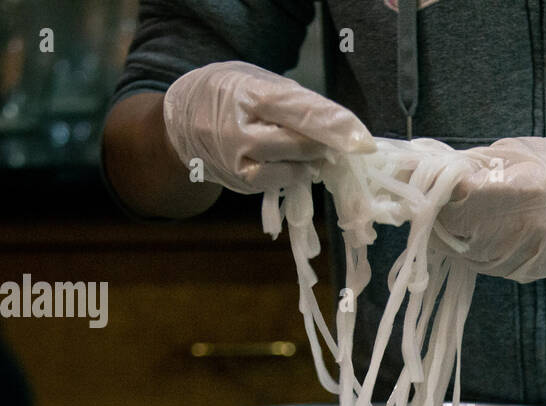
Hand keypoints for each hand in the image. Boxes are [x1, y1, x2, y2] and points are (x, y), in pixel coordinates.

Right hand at [162, 61, 374, 194]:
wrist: (181, 124)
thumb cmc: (228, 95)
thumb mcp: (256, 81)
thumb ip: (295, 100)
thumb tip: (338, 126)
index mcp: (246, 95)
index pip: (299, 111)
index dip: (335, 126)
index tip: (364, 141)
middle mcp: (240, 133)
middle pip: (299, 145)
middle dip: (326, 145)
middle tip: (344, 142)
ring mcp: (240, 164)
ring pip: (294, 171)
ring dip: (312, 162)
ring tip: (313, 150)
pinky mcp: (243, 185)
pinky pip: (283, 183)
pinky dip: (297, 173)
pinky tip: (296, 163)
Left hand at [436, 129, 545, 282]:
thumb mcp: (517, 152)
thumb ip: (472, 166)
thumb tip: (427, 171)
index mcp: (514, 189)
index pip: (449, 198)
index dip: (425, 192)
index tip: (408, 183)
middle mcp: (517, 228)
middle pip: (450, 233)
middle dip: (435, 218)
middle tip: (430, 202)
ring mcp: (523, 255)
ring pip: (464, 255)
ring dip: (453, 237)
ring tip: (461, 214)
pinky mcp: (529, 272)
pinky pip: (488, 265)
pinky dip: (478, 249)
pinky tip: (488, 229)